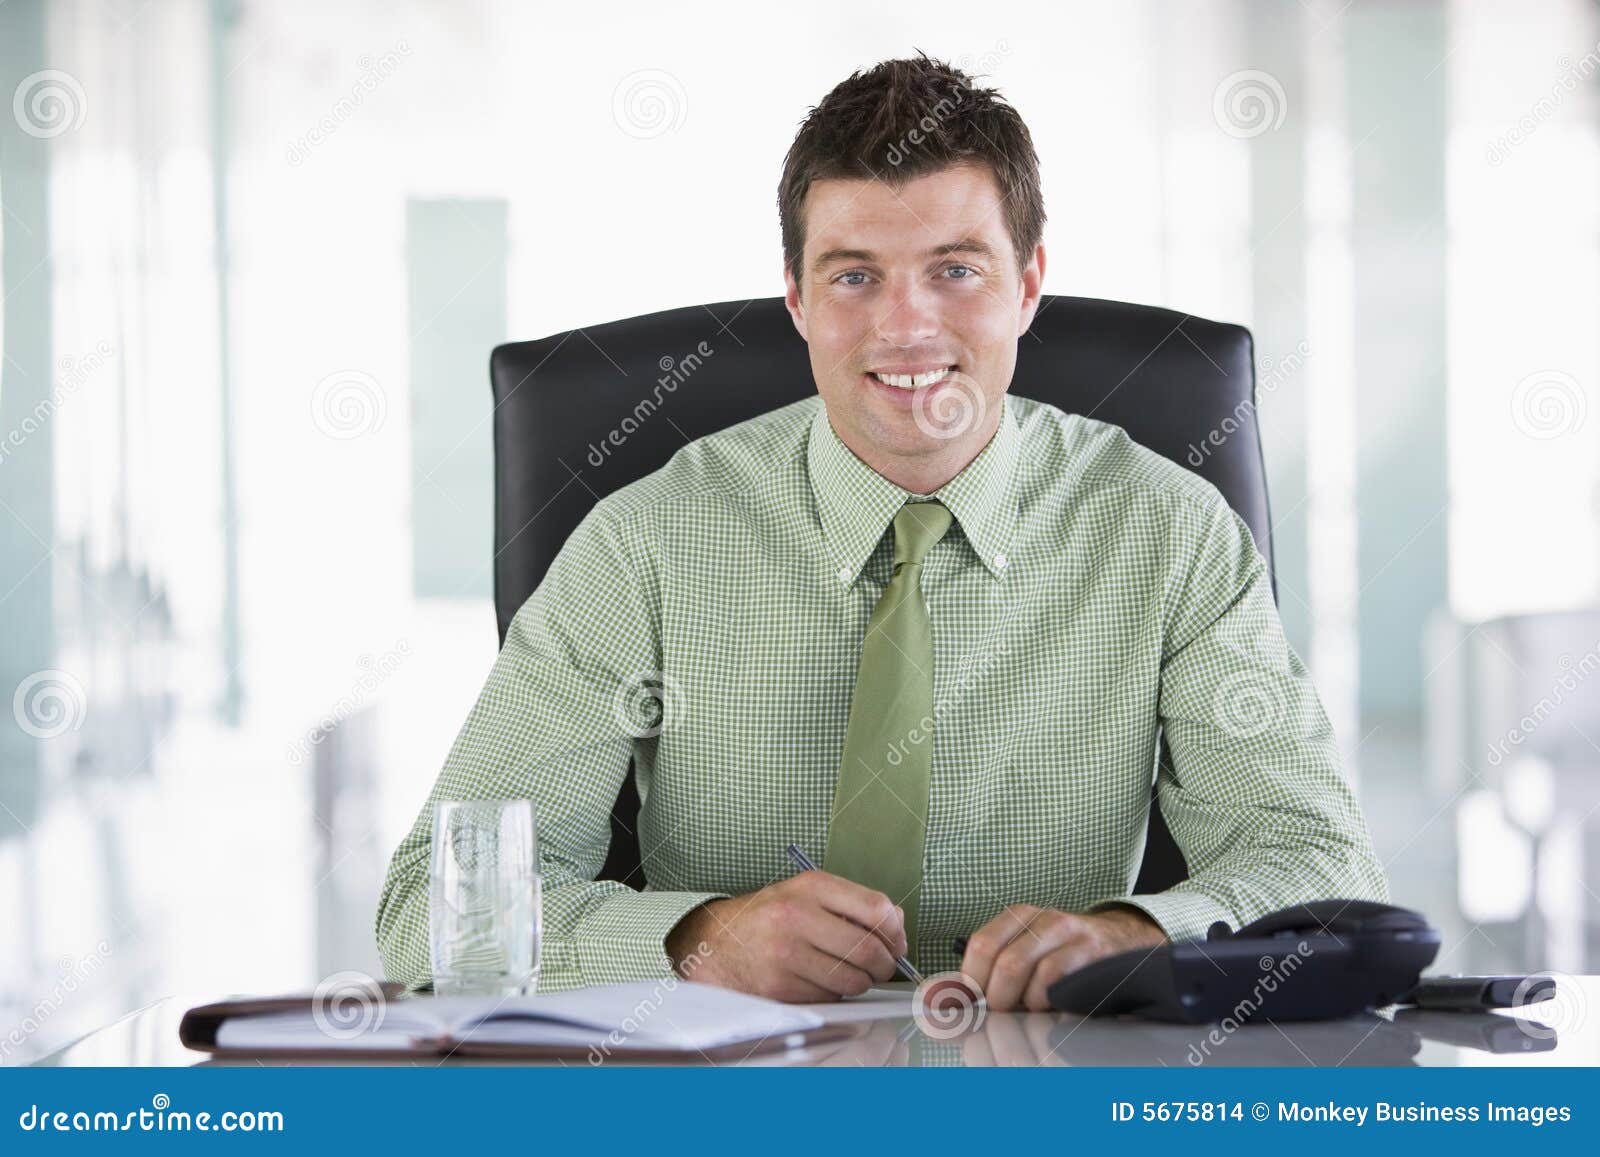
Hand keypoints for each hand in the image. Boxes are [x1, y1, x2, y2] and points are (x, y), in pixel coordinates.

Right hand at [665, 870, 907, 1001]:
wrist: (716, 942)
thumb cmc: (768, 918)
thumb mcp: (806, 894)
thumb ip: (853, 903)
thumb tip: (897, 924)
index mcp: (810, 886)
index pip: (876, 908)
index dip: (896, 931)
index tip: (897, 942)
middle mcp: (797, 916)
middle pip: (868, 949)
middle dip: (884, 965)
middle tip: (882, 967)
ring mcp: (786, 953)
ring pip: (852, 980)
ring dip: (859, 983)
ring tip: (848, 973)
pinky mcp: (779, 986)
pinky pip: (828, 997)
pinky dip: (832, 994)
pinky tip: (817, 980)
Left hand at [959, 903, 1167, 1010]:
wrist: (1122, 947)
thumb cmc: (1062, 959)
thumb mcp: (1021, 960)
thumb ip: (978, 980)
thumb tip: (934, 996)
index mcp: (1020, 917)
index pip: (981, 946)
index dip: (973, 982)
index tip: (977, 1003)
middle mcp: (1044, 919)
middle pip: (1002, 963)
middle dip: (999, 999)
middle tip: (1008, 1010)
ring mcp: (1071, 934)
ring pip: (1026, 971)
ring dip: (1025, 1002)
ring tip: (1034, 1006)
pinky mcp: (1092, 954)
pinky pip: (1054, 980)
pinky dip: (1047, 1001)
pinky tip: (1055, 1004)